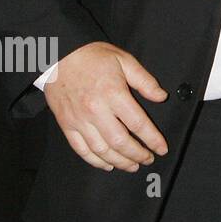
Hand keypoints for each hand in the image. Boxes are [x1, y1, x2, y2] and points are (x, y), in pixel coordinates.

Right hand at [43, 41, 169, 171]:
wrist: (59, 55)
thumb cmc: (93, 56)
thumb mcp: (125, 60)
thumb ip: (145, 81)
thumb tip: (161, 97)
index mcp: (113, 94)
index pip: (138, 123)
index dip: (152, 139)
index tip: (162, 148)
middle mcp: (96, 111)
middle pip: (120, 141)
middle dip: (137, 154)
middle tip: (148, 159)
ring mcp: (79, 120)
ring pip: (101, 150)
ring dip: (119, 161)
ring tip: (132, 165)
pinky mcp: (66, 125)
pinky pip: (81, 149)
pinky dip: (95, 161)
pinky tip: (107, 165)